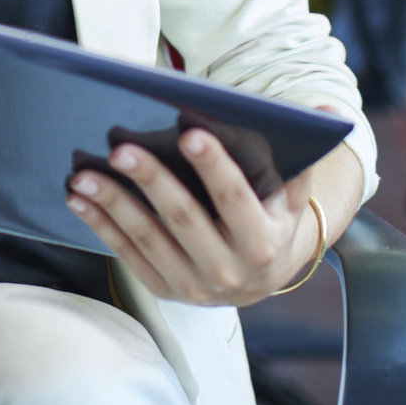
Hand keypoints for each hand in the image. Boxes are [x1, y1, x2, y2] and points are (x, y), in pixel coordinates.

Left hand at [65, 127, 317, 306]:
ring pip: (148, 238)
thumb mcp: (290, 194)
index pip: (236, 199)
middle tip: (122, 148)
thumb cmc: (269, 219)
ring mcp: (193, 285)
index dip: (215, 166)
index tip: (190, 132)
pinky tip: (78, 197)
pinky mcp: (164, 289)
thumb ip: (303, 156)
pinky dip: (101, 225)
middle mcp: (229, 270)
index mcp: (262, 242)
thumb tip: (327, 115)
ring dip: (114, 204)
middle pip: (184, 218)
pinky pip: (127, 254)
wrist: (258, 278)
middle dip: (152, 181)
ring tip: (86, 173)